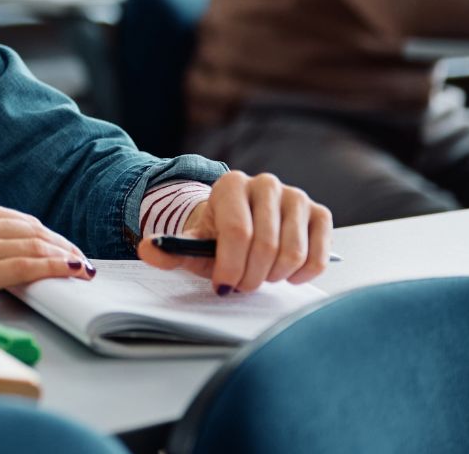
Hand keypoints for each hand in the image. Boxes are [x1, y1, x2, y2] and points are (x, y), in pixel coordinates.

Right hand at [0, 196, 95, 304]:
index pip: (22, 220)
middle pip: (35, 230)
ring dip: (64, 256)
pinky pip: (26, 264)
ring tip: (81, 269)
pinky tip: (69, 271)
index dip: (48, 235)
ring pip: (36, 244)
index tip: (62, 247)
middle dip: (62, 245)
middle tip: (79, 260)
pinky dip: (53, 266)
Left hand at [137, 171, 332, 292]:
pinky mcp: (319, 214)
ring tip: (260, 275)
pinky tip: (286, 275)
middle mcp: (266, 184)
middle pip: (266, 244)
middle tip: (241, 284)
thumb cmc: (217, 237)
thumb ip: (169, 249)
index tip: (223, 285)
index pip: (237, 232)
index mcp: (230, 185)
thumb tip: (149, 250)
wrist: (242, 227)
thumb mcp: (192, 243)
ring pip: (293, 252)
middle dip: (251, 276)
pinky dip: (302, 275)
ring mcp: (296, 197)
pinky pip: (317, 256)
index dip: (230, 265)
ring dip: (275, 276)